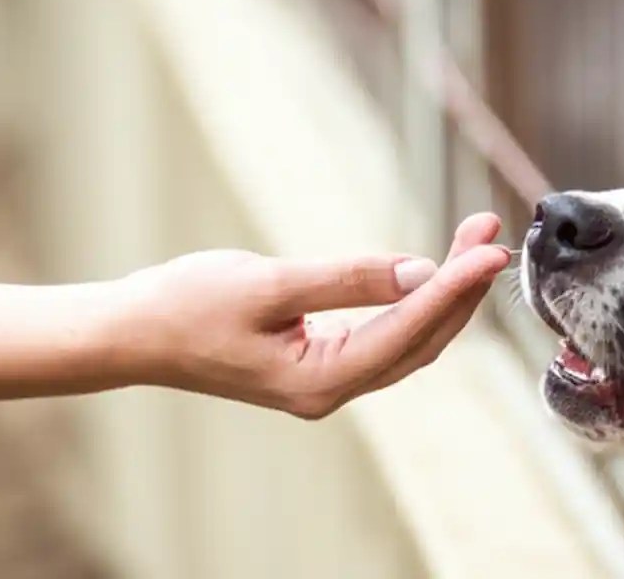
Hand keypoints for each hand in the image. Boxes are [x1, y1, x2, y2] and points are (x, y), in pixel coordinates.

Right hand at [107, 213, 508, 417]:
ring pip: (406, 340)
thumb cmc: (186, 306)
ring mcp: (324, 381)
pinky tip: (429, 274)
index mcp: (318, 381)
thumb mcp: (268, 284)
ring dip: (442, 294)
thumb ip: (347, 279)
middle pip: (420, 340)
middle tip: (488, 232)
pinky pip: (383, 336)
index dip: (454, 288)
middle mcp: (330, 390)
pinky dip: (412, 303)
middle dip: (459, 287)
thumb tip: (420, 271)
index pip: (407, 330)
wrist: (133, 334)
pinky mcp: (316, 363)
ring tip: (471, 243)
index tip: (490, 250)